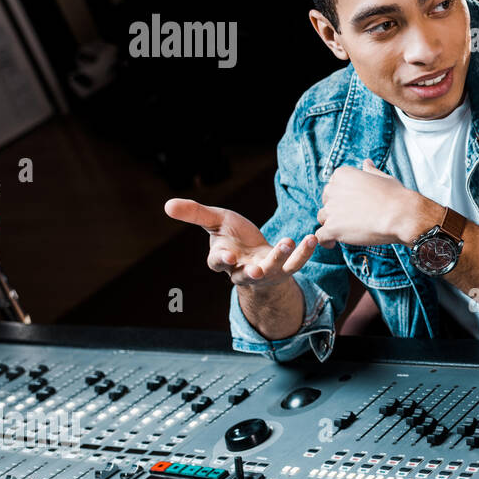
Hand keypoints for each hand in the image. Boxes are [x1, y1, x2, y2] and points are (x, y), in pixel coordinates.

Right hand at [165, 198, 317, 287]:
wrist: (255, 252)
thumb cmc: (232, 236)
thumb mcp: (215, 221)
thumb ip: (195, 214)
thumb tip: (166, 204)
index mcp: (222, 260)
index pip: (219, 263)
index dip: (222, 260)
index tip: (228, 256)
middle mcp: (242, 270)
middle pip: (246, 274)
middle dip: (252, 271)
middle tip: (258, 269)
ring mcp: (265, 272)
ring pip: (273, 269)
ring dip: (281, 257)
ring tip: (289, 241)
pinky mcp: (284, 269)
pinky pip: (296, 263)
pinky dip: (304, 252)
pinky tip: (312, 238)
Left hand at [316, 159, 424, 247]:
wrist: (401, 215)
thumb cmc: (395, 197)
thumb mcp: (383, 178)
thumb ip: (370, 171)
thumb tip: (367, 163)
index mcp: (343, 174)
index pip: (333, 186)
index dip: (342, 197)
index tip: (353, 204)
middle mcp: (333, 189)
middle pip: (326, 201)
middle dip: (336, 209)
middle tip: (352, 218)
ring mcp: (331, 209)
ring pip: (323, 218)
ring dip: (332, 224)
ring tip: (346, 231)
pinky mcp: (332, 228)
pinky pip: (320, 236)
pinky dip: (325, 241)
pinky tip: (332, 243)